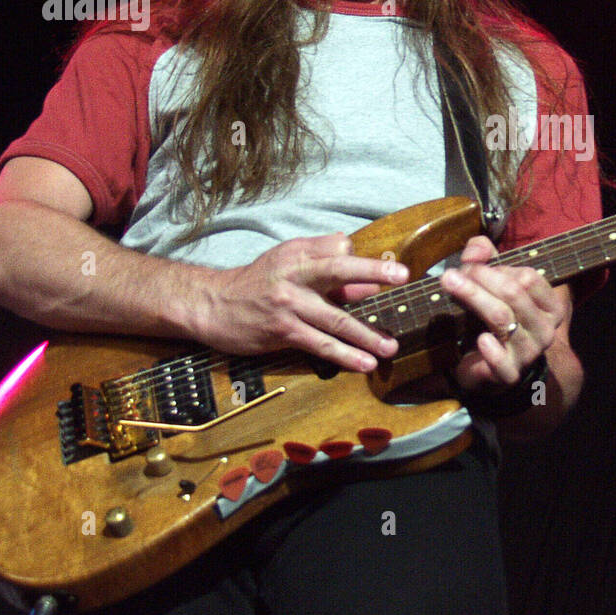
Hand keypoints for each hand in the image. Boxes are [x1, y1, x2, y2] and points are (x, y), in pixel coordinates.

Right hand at [195, 233, 406, 370]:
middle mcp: (294, 276)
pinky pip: (319, 345)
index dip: (365, 260)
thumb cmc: (258, 282)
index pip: (338, 250)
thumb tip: (363, 272)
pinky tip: (363, 363)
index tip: (395, 269)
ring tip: (390, 346)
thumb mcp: (288, 262)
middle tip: (402, 279)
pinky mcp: (282, 332)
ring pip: (334, 319)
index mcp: (298, 255)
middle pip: (338, 272)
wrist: (213, 304)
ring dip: (366, 334)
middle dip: (373, 274)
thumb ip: (325, 265)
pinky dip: (344, 356)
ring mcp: (288, 306)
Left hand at [439, 235, 568, 392]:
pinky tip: (480, 339)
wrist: (491, 365)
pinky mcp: (510, 374)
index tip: (473, 268)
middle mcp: (545, 329)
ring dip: (473, 298)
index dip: (498, 269)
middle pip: (514, 294)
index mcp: (549, 306)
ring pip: (502, 319)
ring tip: (450, 286)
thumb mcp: (491, 279)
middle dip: (480, 279)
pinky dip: (491, 350)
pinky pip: (503, 362)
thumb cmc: (494, 315)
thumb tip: (474, 251)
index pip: (528, 277)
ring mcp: (530, 352)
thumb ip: (484, 255)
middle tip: (450, 275)